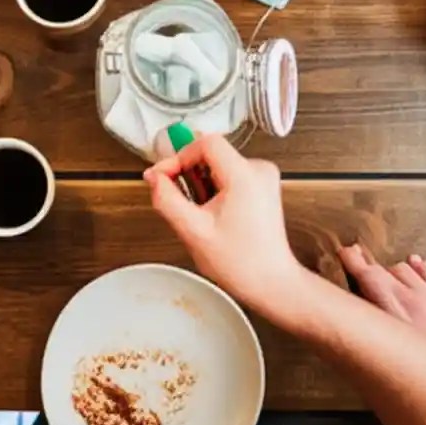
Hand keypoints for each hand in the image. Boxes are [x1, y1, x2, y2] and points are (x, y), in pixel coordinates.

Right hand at [145, 136, 303, 311]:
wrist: (271, 282)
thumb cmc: (240, 263)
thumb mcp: (193, 231)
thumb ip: (167, 199)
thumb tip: (154, 177)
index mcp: (244, 176)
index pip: (205, 143)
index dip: (178, 156)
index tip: (163, 176)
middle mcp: (259, 170)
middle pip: (211, 153)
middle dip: (189, 173)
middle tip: (179, 198)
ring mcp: (264, 177)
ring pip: (219, 164)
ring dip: (201, 183)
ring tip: (200, 213)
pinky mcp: (263, 186)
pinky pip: (230, 174)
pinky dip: (215, 188)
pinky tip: (214, 214)